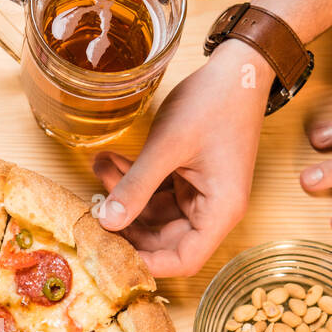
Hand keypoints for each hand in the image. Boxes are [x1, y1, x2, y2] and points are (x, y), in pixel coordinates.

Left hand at [93, 41, 271, 276]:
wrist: (238, 68)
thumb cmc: (215, 103)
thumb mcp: (168, 146)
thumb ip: (137, 186)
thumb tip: (106, 221)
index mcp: (221, 210)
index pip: (184, 259)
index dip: (148, 264)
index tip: (111, 254)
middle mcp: (213, 209)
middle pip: (164, 240)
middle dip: (126, 225)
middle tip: (93, 211)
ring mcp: (200, 194)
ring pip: (154, 214)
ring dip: (125, 196)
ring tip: (100, 167)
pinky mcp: (188, 179)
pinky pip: (155, 192)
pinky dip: (133, 180)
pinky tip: (109, 161)